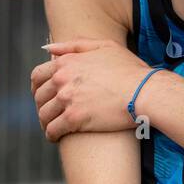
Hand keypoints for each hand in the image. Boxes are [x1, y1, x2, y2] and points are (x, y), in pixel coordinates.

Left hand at [31, 39, 149, 139]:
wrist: (145, 92)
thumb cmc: (130, 69)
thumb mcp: (104, 46)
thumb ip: (74, 45)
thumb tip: (48, 48)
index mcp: (66, 62)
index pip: (38, 75)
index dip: (37, 88)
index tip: (43, 96)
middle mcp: (62, 79)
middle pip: (39, 96)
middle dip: (42, 106)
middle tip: (49, 114)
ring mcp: (67, 99)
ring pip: (44, 114)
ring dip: (45, 122)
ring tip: (52, 127)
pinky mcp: (74, 119)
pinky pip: (53, 129)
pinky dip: (51, 135)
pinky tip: (56, 138)